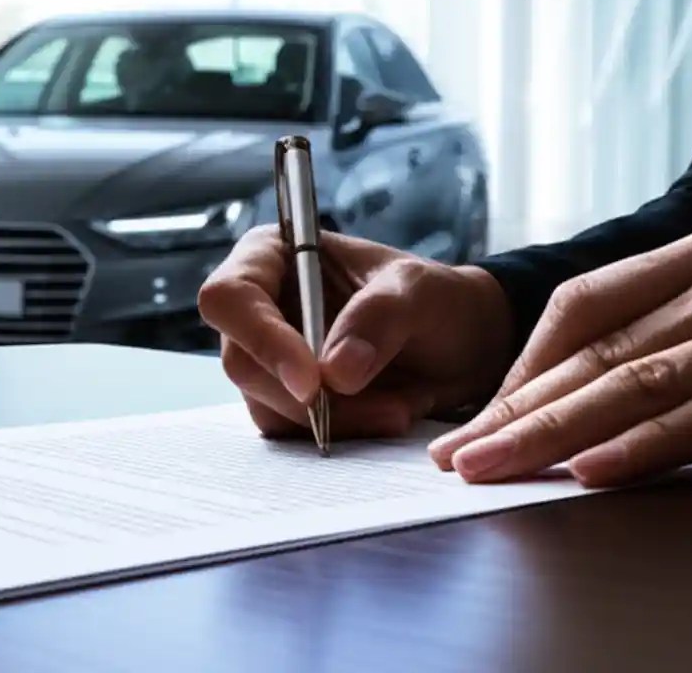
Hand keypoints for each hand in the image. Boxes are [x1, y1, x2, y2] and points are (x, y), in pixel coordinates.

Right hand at [199, 226, 513, 437]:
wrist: (461, 346)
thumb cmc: (434, 300)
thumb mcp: (418, 292)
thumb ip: (378, 318)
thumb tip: (334, 373)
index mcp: (270, 257)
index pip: (230, 298)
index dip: (260, 340)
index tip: (312, 381)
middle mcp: (258, 309)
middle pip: (242, 363)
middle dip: (308, 397)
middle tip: (385, 408)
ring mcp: (269, 361)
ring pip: (268, 407)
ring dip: (336, 422)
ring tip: (400, 408)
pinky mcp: (287, 403)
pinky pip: (293, 433)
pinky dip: (341, 434)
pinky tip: (388, 415)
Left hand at [429, 222, 691, 486]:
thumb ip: (670, 338)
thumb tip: (570, 396)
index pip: (584, 303)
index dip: (522, 366)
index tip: (478, 418)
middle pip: (598, 348)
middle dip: (518, 409)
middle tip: (459, 456)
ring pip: (642, 380)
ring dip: (557, 432)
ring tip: (495, 469)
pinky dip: (649, 445)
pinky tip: (595, 473)